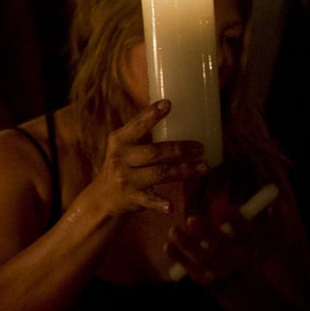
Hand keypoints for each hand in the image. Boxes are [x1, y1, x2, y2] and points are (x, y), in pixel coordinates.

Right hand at [89, 100, 208, 217]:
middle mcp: (121, 159)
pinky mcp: (133, 198)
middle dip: (179, 150)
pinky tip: (171, 206)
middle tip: (200, 147)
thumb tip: (172, 108)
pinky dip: (160, 204)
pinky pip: (149, 200)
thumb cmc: (122, 164)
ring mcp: (126, 179)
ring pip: (159, 174)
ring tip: (204, 166)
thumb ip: (141, 133)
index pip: (136, 125)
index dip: (151, 115)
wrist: (104, 197)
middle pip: (153, 152)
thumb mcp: (124, 146)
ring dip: (184, 171)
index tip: (168, 103)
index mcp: (119, 141)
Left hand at [165, 207, 256, 286]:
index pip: (246, 234)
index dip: (237, 221)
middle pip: (222, 247)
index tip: (226, 208)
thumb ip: (235, 220)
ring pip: (202, 258)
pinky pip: (189, 267)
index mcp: (247, 247)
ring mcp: (218, 272)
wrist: (233, 282)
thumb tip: (223, 203)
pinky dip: (178, 256)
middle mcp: (234, 261)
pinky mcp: (203, 279)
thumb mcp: (241, 236)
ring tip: (173, 230)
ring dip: (187, 243)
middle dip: (207, 232)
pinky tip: (168, 245)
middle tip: (192, 218)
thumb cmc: (234, 250)